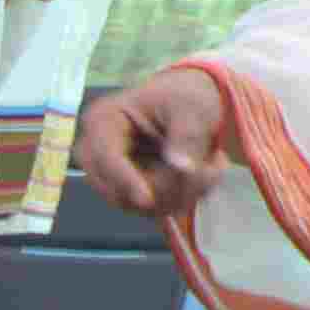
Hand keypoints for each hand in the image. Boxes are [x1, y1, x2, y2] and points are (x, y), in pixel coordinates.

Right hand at [71, 63, 236, 224]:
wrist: (186, 105)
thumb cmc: (184, 98)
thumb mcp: (193, 107)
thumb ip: (188, 135)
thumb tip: (182, 168)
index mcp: (104, 121)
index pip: (105, 157)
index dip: (125, 180)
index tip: (147, 200)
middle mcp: (96, 153)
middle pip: (118, 191)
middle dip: (168, 188)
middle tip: (212, 170)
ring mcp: (109, 177)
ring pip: (138, 206)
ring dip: (181, 195)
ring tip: (212, 165)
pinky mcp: (126, 193)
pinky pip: (151, 211)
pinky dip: (181, 199)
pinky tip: (200, 175)